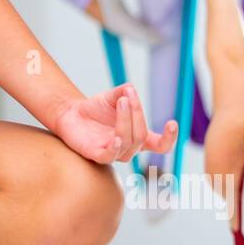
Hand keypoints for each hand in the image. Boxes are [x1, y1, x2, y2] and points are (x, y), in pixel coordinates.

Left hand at [52, 83, 177, 164]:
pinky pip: (110, 156)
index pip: (160, 145)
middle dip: (137, 114)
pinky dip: (115, 148)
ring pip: (128, 143)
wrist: (71, 113)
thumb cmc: (95, 108)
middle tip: (127, 96)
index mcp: (137, 135)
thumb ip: (123, 92)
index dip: (169, 138)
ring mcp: (114, 152)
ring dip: (126, 122)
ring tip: (121, 102)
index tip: (172, 123)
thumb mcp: (112, 96)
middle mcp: (128, 147)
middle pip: (141, 136)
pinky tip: (116, 138)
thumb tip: (130, 88)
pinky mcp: (97, 155)